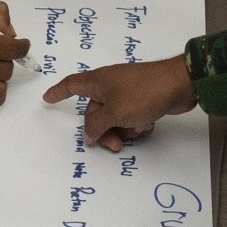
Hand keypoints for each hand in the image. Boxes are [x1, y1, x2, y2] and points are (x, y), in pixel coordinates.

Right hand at [43, 57, 197, 152]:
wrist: (180, 85)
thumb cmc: (143, 94)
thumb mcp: (114, 113)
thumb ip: (96, 125)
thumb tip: (88, 133)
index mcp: (98, 81)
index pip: (72, 85)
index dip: (58, 92)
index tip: (47, 98)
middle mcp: (110, 85)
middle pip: (96, 112)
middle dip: (103, 130)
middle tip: (114, 144)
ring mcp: (128, 92)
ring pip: (115, 117)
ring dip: (123, 129)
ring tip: (137, 130)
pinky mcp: (143, 99)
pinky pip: (131, 117)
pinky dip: (137, 124)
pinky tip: (148, 125)